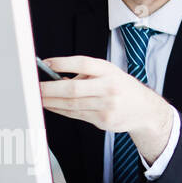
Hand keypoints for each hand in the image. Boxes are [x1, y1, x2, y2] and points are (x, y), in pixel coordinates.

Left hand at [40, 55, 173, 162]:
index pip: (84, 64)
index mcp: (110, 71)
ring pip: (71, 104)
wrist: (145, 109)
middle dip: (50, 88)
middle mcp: (109, 87)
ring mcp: (106, 105)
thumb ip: (87, 75)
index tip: (46, 63)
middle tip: (36, 87)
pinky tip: (53, 106)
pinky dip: (60, 110)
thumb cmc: (123, 89)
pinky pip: (75, 115)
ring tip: (39, 97)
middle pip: (73, 88)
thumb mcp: (110, 74)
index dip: (64, 63)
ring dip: (51, 101)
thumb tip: (56, 76)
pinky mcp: (103, 120)